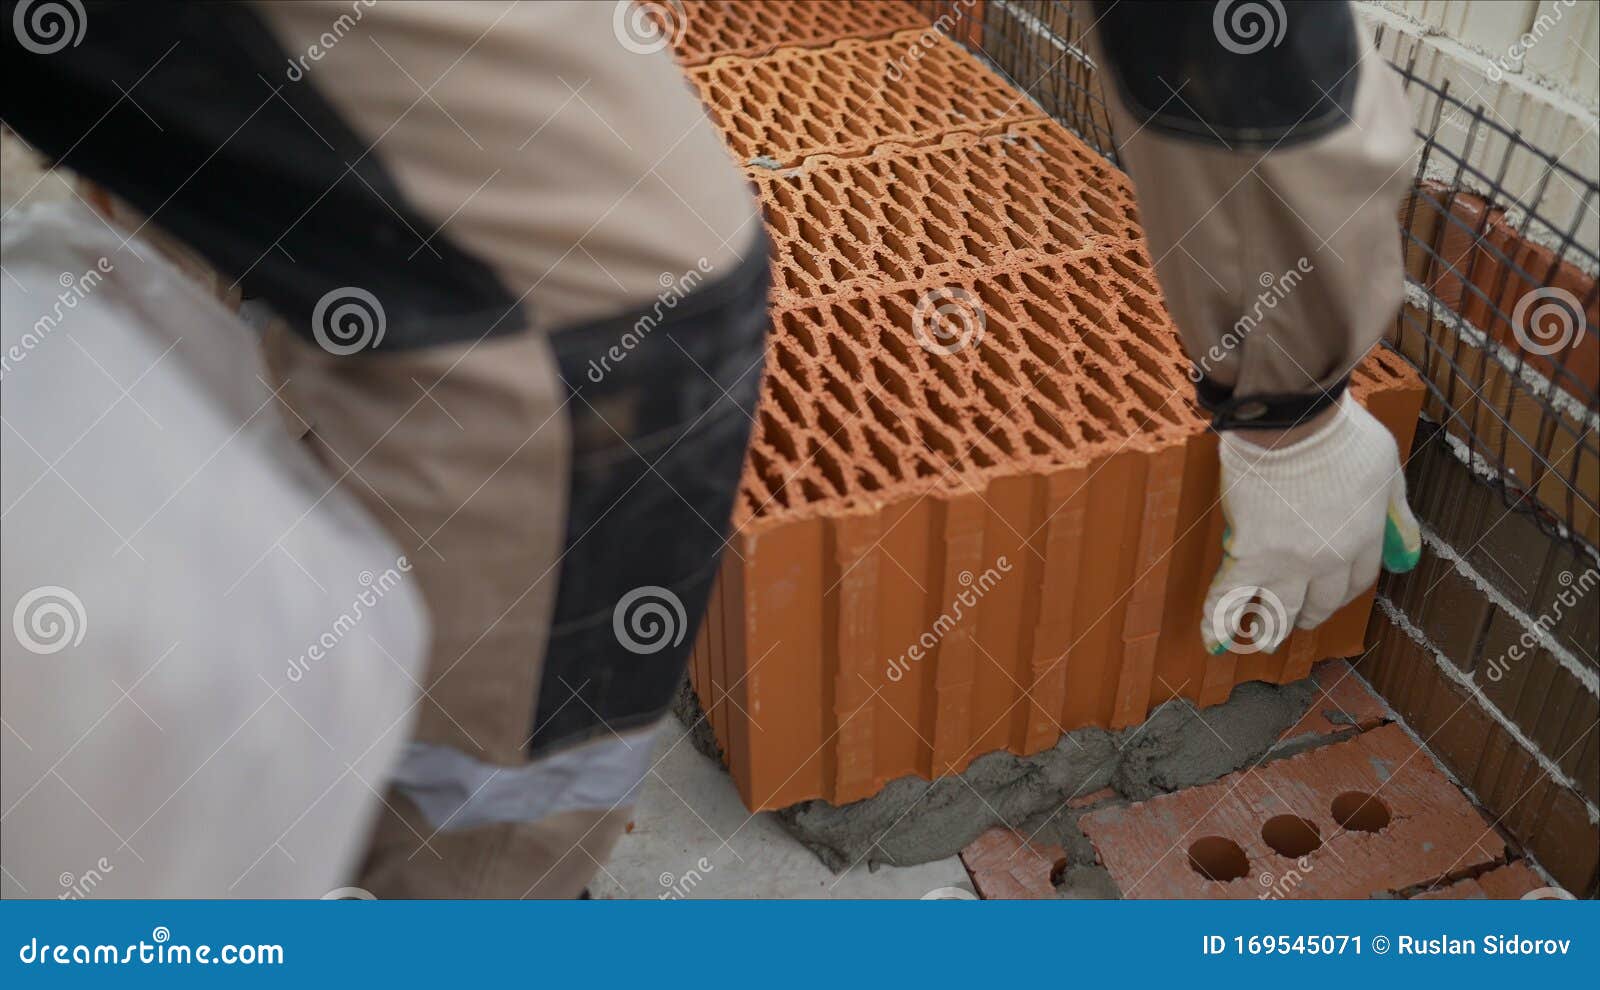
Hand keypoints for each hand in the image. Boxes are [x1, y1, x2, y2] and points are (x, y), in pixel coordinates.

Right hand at [1201, 394, 1420, 654]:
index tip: (1333, 594)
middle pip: (1320, 602)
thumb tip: (1409, 557)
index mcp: (1364, 539)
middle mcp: (1329, 560)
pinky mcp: (1250, 554)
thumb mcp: (1388, 472)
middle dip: (1311, 615)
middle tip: (1300, 622)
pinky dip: (1218, 619)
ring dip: (1270, 629)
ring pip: (1280, 608)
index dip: (1343, 591)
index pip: (1357, 582)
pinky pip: (1231, 595)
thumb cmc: (1341, 436)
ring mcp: (1288, 560)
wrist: (1295, 424)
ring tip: (1263, 640)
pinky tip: (1211, 639)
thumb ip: (1398, 517)